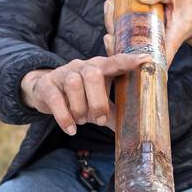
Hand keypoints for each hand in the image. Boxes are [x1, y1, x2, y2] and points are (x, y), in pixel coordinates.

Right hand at [20, 48, 151, 134]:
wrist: (44, 91)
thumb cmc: (80, 97)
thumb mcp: (98, 102)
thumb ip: (114, 113)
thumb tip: (133, 131)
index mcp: (100, 67)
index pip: (115, 61)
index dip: (129, 61)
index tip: (146, 60)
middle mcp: (82, 66)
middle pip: (93, 75)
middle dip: (98, 102)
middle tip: (100, 120)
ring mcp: (63, 73)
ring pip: (74, 85)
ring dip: (80, 108)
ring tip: (82, 121)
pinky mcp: (47, 85)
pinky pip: (56, 99)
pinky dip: (64, 117)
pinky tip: (71, 129)